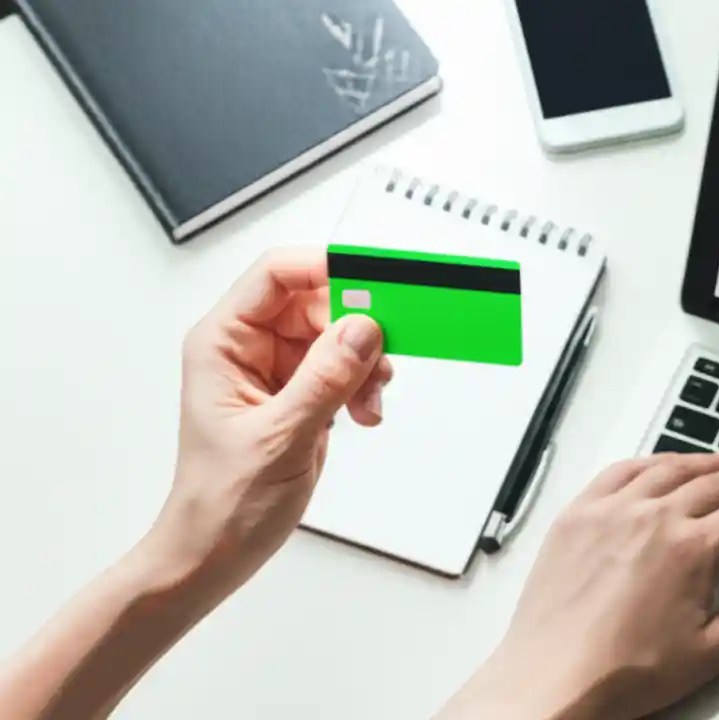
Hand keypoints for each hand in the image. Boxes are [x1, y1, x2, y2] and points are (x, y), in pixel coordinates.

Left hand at [146, 248, 392, 598]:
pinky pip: (344, 368)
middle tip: (382, 356)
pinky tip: (363, 413)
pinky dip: (364, 386)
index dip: (326, 269)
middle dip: (357, 329)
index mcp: (223, 343)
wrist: (216, 552)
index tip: (373, 282)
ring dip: (365, 364)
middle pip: (317, 304)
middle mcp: (248, 349)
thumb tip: (362, 329)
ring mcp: (276, 371)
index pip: (277, 276)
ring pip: (338, 336)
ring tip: (369, 399)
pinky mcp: (300, 394)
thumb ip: (324, 379)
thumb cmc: (221, 503)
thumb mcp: (279, 437)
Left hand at [439, 453, 718, 719]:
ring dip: (706, 461)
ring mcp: (612, 510)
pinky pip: (621, 470)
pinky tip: (663, 463)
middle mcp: (654, 518)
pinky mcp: (578, 514)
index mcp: (692, 550)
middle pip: (716, 482)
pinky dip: (651, 461)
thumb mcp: (715, 648)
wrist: (555, 679)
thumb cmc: (626, 672)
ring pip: (670, 468)